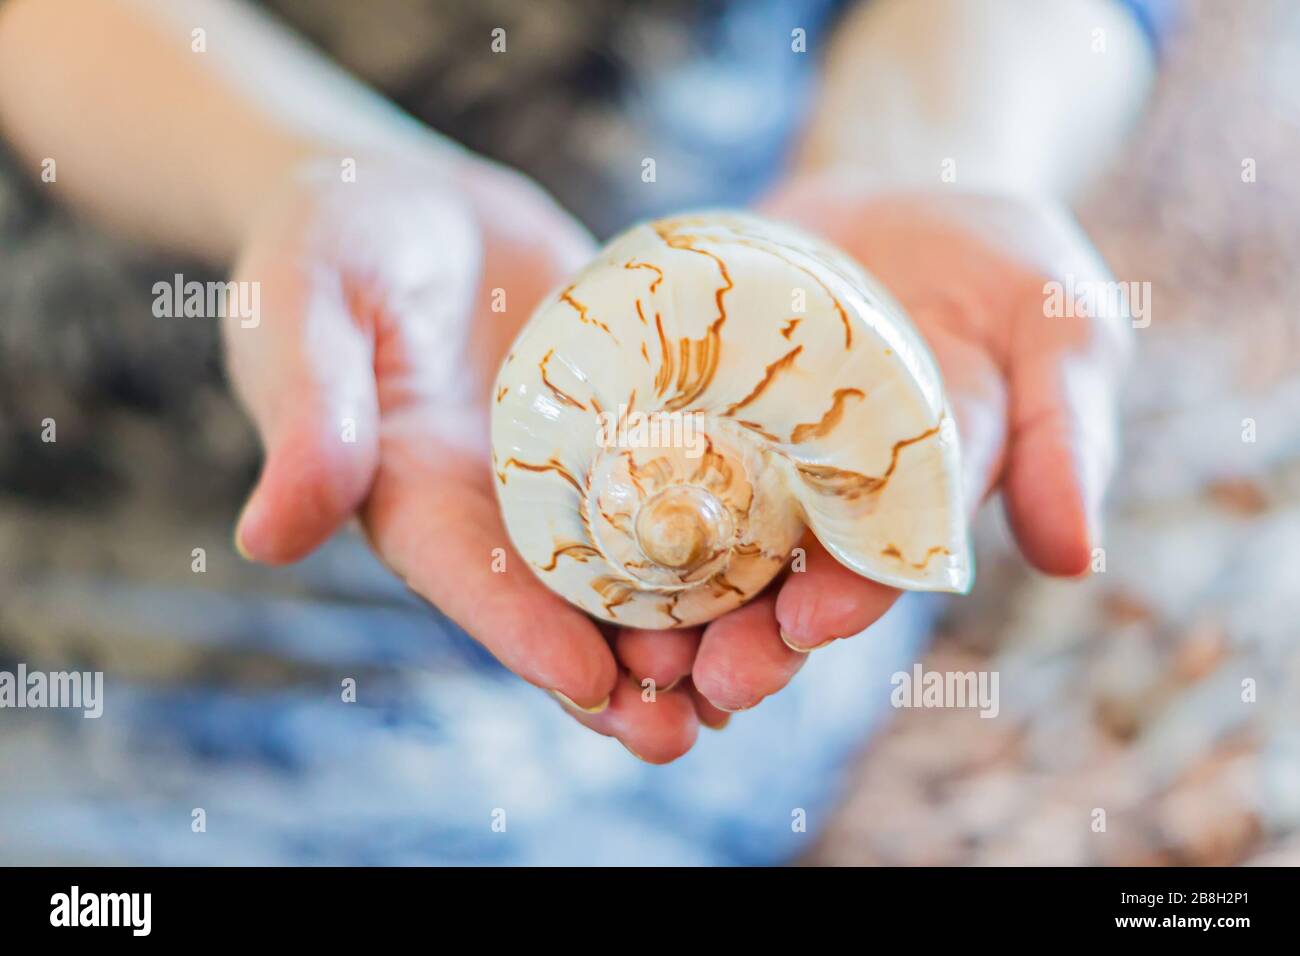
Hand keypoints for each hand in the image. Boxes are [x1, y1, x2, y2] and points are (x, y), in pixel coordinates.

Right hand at [226, 153, 719, 760]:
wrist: (408, 201)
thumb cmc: (333, 245)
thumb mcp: (304, 308)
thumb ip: (307, 415)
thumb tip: (270, 541)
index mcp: (413, 497)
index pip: (467, 580)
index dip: (524, 634)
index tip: (589, 682)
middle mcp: (497, 506)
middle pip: (562, 604)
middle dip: (622, 669)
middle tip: (690, 726)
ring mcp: (567, 471)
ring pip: (635, 564)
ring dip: (692, 623)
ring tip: (758, 674)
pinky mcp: (626, 422)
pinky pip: (681, 479)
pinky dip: (730, 524)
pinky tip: (792, 563)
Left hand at [628, 173, 1131, 728]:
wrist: (903, 195)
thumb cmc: (1003, 271)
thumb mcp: (1060, 332)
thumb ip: (1062, 440)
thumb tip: (1078, 559)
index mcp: (915, 501)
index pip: (884, 561)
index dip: (851, 594)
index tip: (812, 622)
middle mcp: (825, 500)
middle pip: (782, 580)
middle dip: (747, 634)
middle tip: (706, 674)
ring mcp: (751, 456)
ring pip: (704, 544)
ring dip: (672, 601)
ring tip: (630, 644)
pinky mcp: (691, 406)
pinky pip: (648, 452)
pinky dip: (615, 494)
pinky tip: (571, 529)